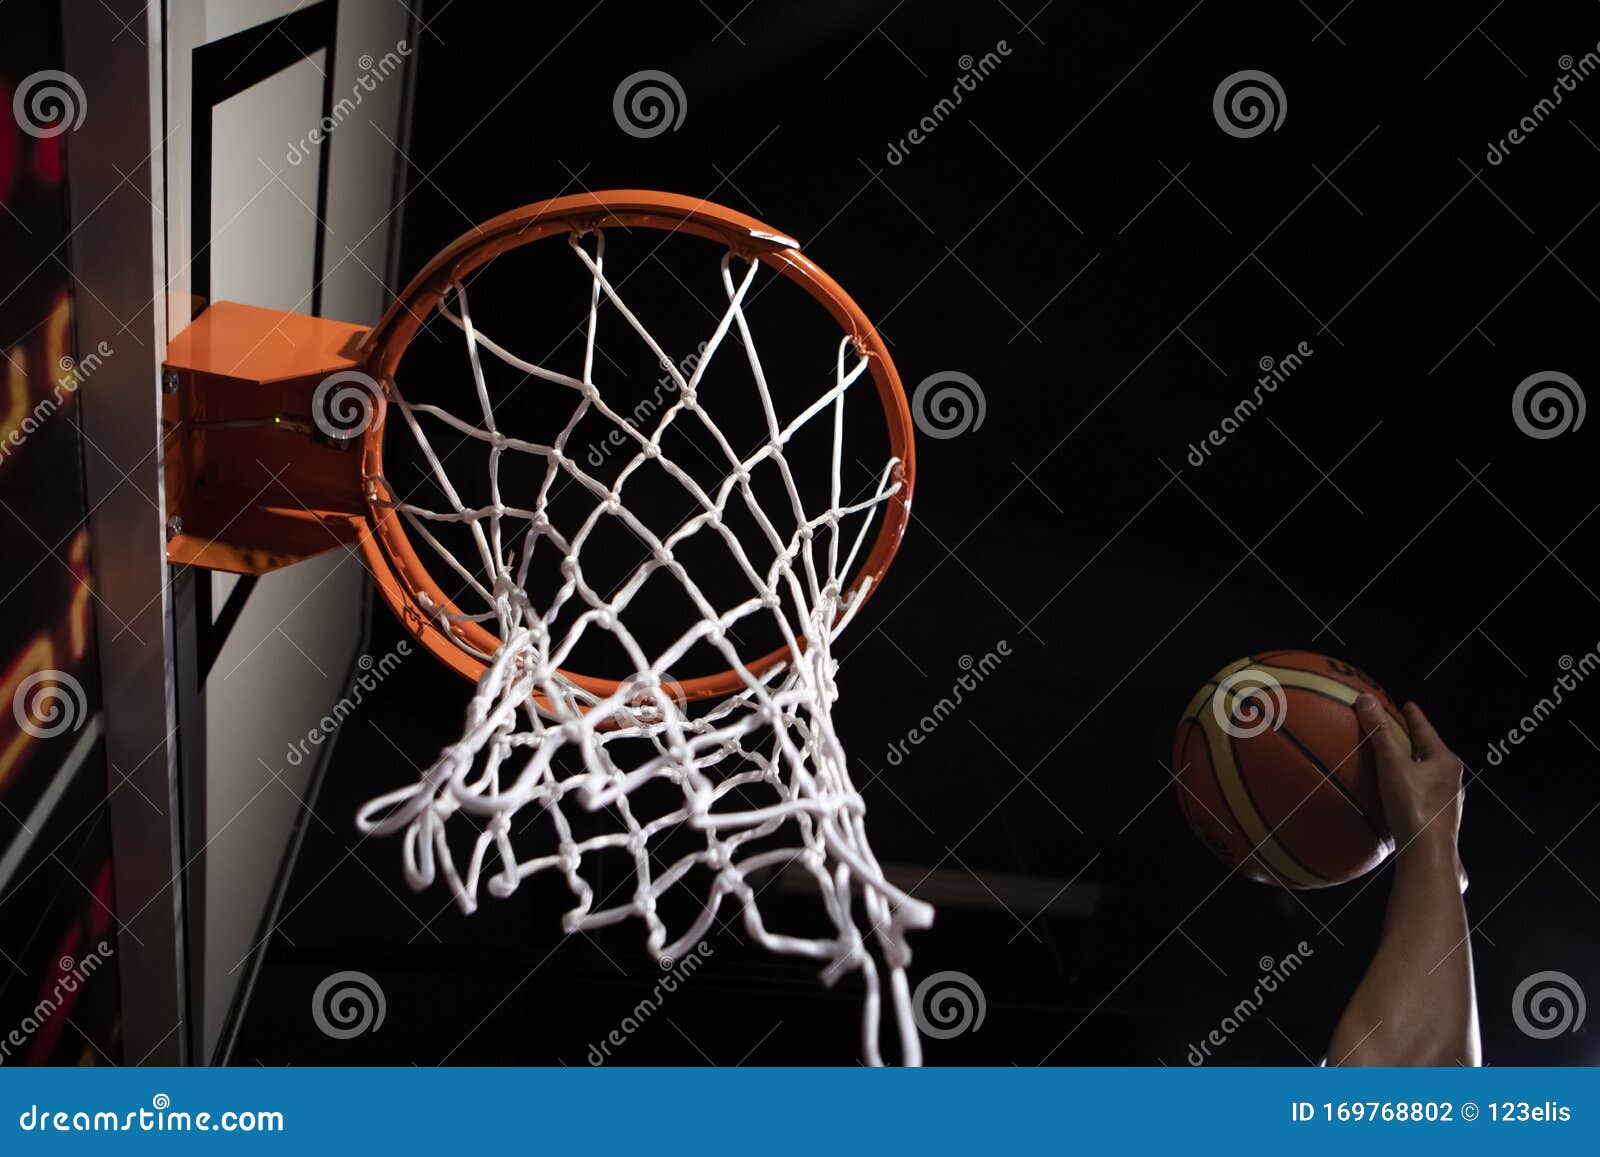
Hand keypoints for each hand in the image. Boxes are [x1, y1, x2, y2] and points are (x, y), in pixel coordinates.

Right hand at [1355, 695, 1465, 886]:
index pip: (1426, 730)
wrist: (1429, 854)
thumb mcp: (1393, 766)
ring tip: (1396, 761)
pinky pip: (1422, 793)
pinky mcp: (1439, 818)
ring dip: (1412, 765)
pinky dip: (1410, 786)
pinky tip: (1398, 794)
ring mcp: (1447, 800)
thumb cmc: (1414, 807)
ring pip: (1427, 774)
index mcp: (1445, 761)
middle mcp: (1451, 779)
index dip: (1414, 716)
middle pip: (1429, 751)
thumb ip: (1380, 734)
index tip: (1406, 705)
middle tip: (1397, 729)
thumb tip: (1365, 700)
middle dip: (1413, 741)